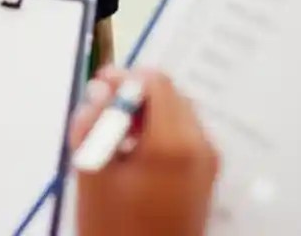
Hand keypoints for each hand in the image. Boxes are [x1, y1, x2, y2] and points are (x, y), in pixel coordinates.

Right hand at [71, 68, 218, 235]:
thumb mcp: (91, 171)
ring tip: (113, 142)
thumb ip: (94, 121)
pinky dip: (159, 134)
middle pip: (169, 94)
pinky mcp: (207, 177)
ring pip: (177, 114)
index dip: (123, 79)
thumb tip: (102, 89)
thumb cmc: (113, 227)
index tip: (98, 94)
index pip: (154, 81)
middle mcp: (201, 146)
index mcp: (172, 142)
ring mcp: (209, 163)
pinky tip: (133, 159)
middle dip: (134, 98)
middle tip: (101, 118)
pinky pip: (184, 137)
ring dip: (145, 116)